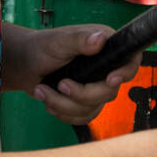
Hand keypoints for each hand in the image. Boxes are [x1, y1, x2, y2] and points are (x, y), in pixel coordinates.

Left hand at [8, 25, 141, 124]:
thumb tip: (100, 40)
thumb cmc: (43, 47)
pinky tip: (49, 103)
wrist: (26, 65)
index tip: (110, 80)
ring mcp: (97, 86)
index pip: (130, 60)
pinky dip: (64, 114)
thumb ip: (79, 40)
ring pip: (94, 108)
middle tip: (60, 84)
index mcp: (107, 46)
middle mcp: (106, 67)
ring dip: (64, 104)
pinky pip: (84, 117)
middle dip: (82, 94)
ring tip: (42, 91)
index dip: (126, 72)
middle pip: (109, 91)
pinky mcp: (86, 102)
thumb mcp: (59, 41)